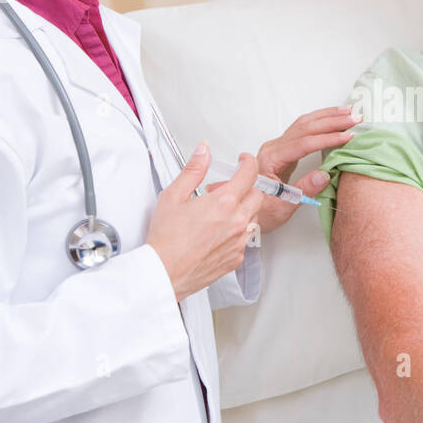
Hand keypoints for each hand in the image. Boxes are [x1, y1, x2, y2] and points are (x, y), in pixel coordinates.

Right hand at [146, 143, 265, 301]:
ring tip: (222, 211)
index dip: (248, 162)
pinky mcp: (236, 257)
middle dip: (247, 187)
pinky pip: (246, 238)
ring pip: (254, 217)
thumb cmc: (166, 239)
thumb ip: (193, 169)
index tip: (244, 161)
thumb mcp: (174, 195)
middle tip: (231, 187)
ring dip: (244, 209)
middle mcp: (236, 221)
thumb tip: (203, 151)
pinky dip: (238, 230)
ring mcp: (239, 241)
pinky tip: (220, 231)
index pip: (249, 174)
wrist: (164, 272)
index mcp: (223, 203)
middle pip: (257, 195)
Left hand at [215, 105, 360, 234]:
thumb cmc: (262, 212)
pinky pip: (303, 128)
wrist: (246, 211)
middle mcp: (273, 147)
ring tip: (349, 112)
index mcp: (271, 159)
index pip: (303, 143)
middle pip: (305, 127)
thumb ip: (304, 189)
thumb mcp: (283, 206)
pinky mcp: (283, 148)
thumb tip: (325, 174)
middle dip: (331, 121)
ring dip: (327, 116)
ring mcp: (277, 146)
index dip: (327, 138)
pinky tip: (333, 118)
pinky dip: (320, 121)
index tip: (347, 136)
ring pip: (304, 124)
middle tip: (354, 118)